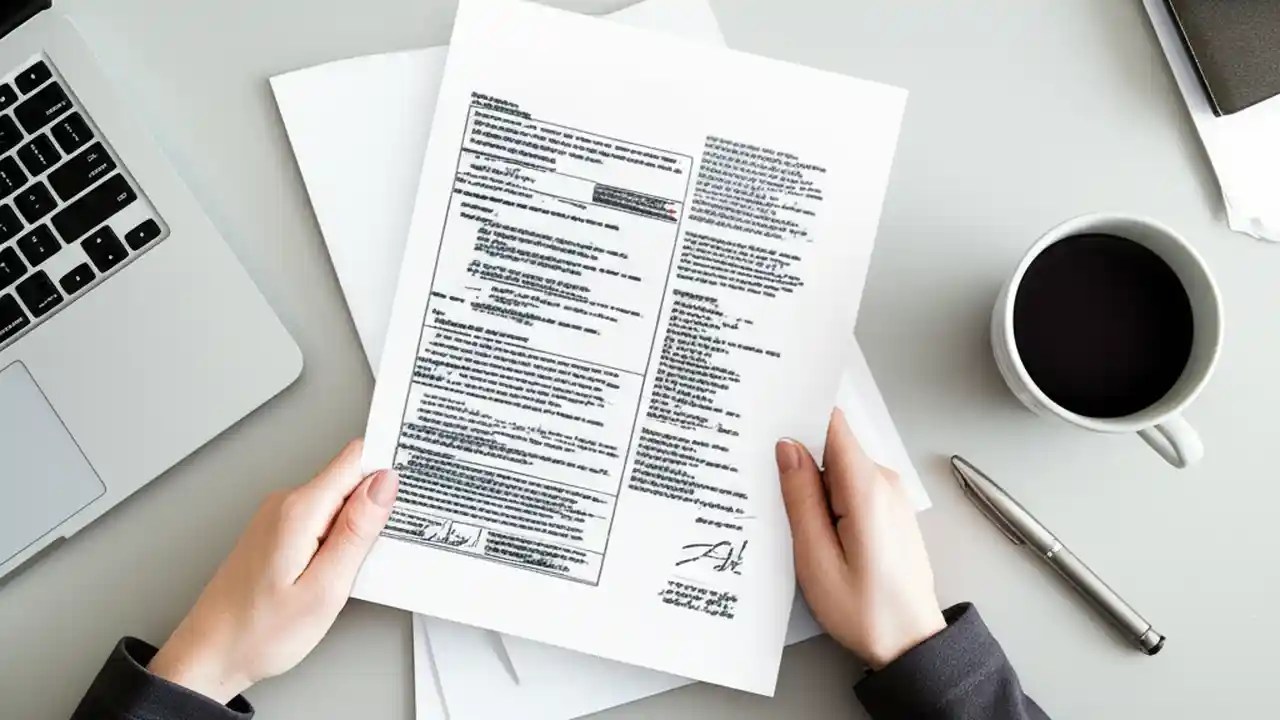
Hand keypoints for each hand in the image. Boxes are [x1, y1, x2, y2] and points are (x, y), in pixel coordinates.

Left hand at [147, 440, 398, 702]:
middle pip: (350, 477)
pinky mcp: (277, 532)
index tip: (414, 484)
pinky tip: (340, 568)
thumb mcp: (324, 589)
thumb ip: (357, 532)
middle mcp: (286, 504)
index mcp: (300, 510)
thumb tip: (384, 484)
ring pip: (338, 499)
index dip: (390, 463)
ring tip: (360, 566)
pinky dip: (340, 535)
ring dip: (360, 523)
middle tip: (386, 545)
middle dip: (379, 501)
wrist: (209, 656)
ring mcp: (278, 517)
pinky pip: (321, 517)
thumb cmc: (259, 633)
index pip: (356, 458)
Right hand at [776, 409, 945, 669]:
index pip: (833, 424)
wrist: (912, 644)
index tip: (768, 415)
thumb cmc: (865, 611)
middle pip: (833, 446)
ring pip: (840, 469)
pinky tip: (814, 528)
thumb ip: (800, 498)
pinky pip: (852, 487)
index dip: (799, 414)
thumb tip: (787, 447)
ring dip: (812, 484)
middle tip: (764, 480)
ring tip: (789, 516)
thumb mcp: (816, 559)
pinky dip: (828, 498)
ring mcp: (891, 496)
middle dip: (798, 457)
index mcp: (867, 489)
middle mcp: (885, 483)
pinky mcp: (889, 510)